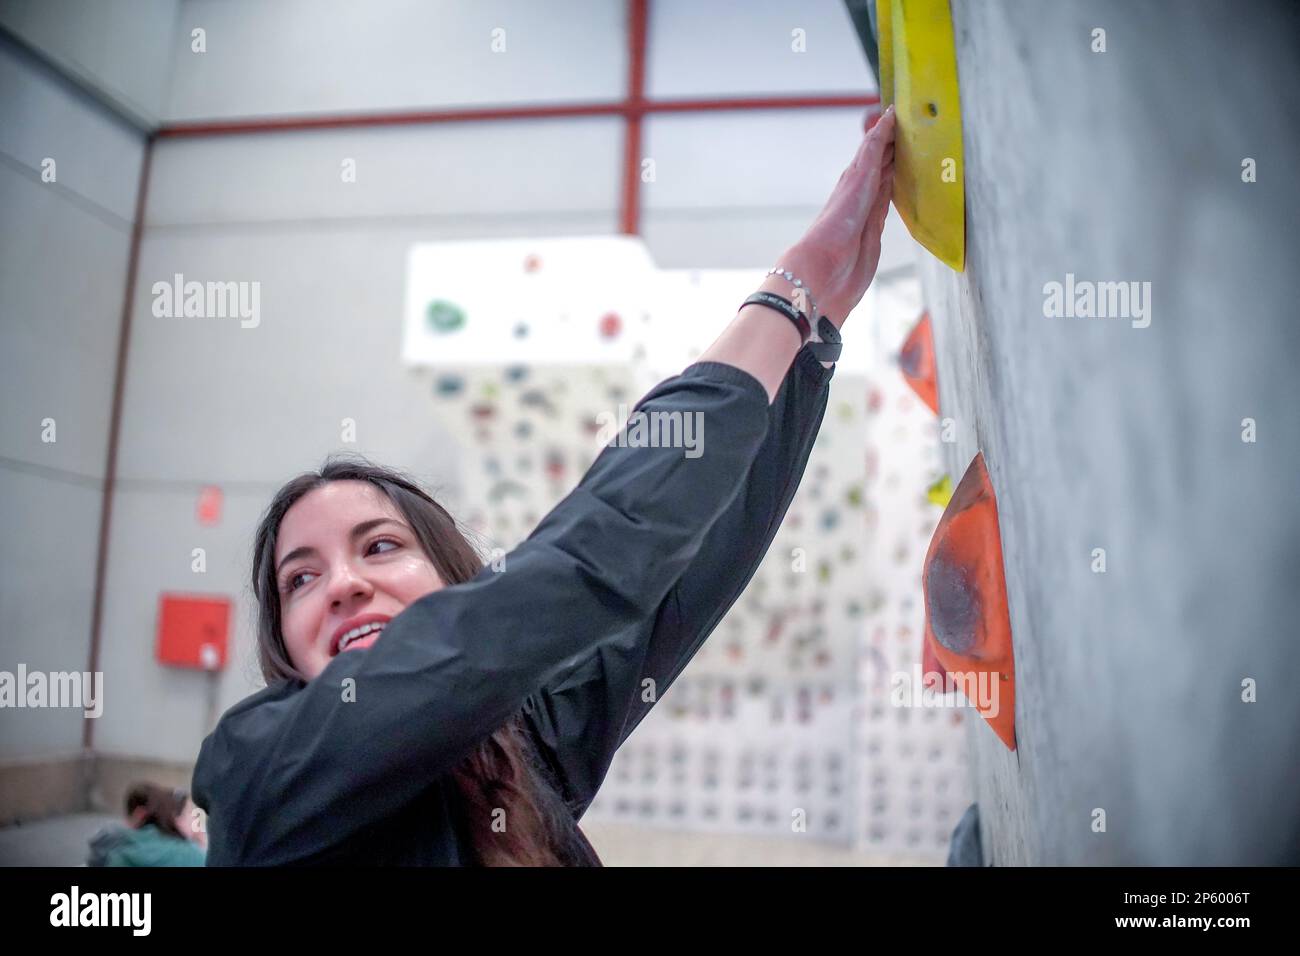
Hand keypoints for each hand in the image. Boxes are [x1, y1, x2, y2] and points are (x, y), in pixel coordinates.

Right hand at [778, 106, 895, 328]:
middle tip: (895, 132)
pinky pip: (871, 151)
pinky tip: (890, 118)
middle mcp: (853, 202)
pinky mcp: (857, 181)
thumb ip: (867, 246)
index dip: (883, 178)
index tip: (892, 165)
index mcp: (856, 222)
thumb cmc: (835, 280)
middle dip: (883, 153)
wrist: (816, 277)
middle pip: (872, 171)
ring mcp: (853, 190)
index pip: (873, 195)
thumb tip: (859, 253)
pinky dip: (881, 133)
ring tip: (894, 119)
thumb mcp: (862, 261)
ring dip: (883, 138)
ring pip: (871, 157)